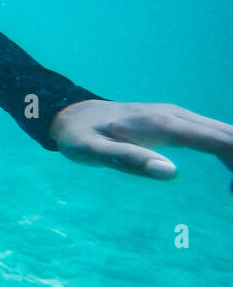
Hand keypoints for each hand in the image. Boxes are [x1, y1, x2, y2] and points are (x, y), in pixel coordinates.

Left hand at [50, 100, 232, 179]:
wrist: (69, 114)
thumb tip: (171, 172)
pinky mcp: (175, 121)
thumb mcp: (91, 152)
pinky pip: (212, 134)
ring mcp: (177, 116)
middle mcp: (175, 115)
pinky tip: (230, 173)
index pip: (217, 140)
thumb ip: (128, 160)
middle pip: (228, 135)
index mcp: (162, 123)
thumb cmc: (78, 135)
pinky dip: (228, 151)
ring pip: (224, 133)